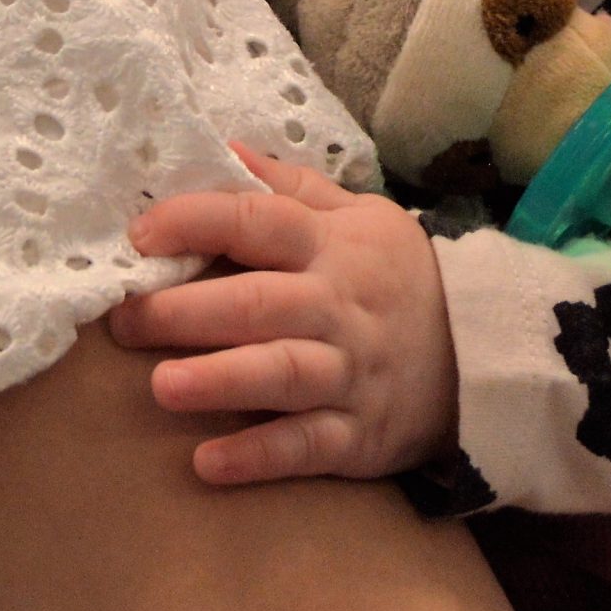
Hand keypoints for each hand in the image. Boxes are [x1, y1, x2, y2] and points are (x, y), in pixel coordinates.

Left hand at [108, 146, 461, 486]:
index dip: (196, 221)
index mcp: (330, 245)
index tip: (139, 235)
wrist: (487, 354)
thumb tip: (222, 147)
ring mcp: (349, 374)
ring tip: (161, 387)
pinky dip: (258, 457)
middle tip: (122, 321)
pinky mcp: (358, 435)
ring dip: (218, 381)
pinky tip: (206, 463)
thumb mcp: (360, 215)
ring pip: (278, 375)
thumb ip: (289, 185)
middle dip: (184, 312)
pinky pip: (305, 446)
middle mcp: (337, 307)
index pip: (258, 220)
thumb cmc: (399, 276)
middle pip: (255, 304)